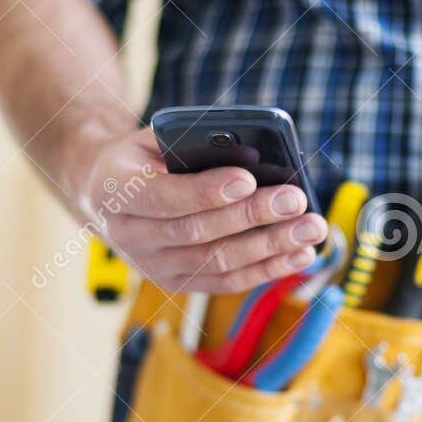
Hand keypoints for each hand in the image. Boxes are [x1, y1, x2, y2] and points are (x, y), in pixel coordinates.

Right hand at [72, 126, 326, 294]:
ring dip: (271, 247)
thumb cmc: (146, 157)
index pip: (163, 196)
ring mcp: (153, 266)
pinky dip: (268, 269)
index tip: (247, 178)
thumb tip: (253, 153)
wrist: (110, 196)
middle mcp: (129, 236)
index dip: (206, 191)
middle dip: (252, 216)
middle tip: (295, 199)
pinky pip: (228, 281)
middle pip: (198, 233)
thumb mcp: (156, 138)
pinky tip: (301, 254)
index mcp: (115, 191)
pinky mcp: (178, 284)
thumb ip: (192, 143)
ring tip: (311, 229)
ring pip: (218, 262)